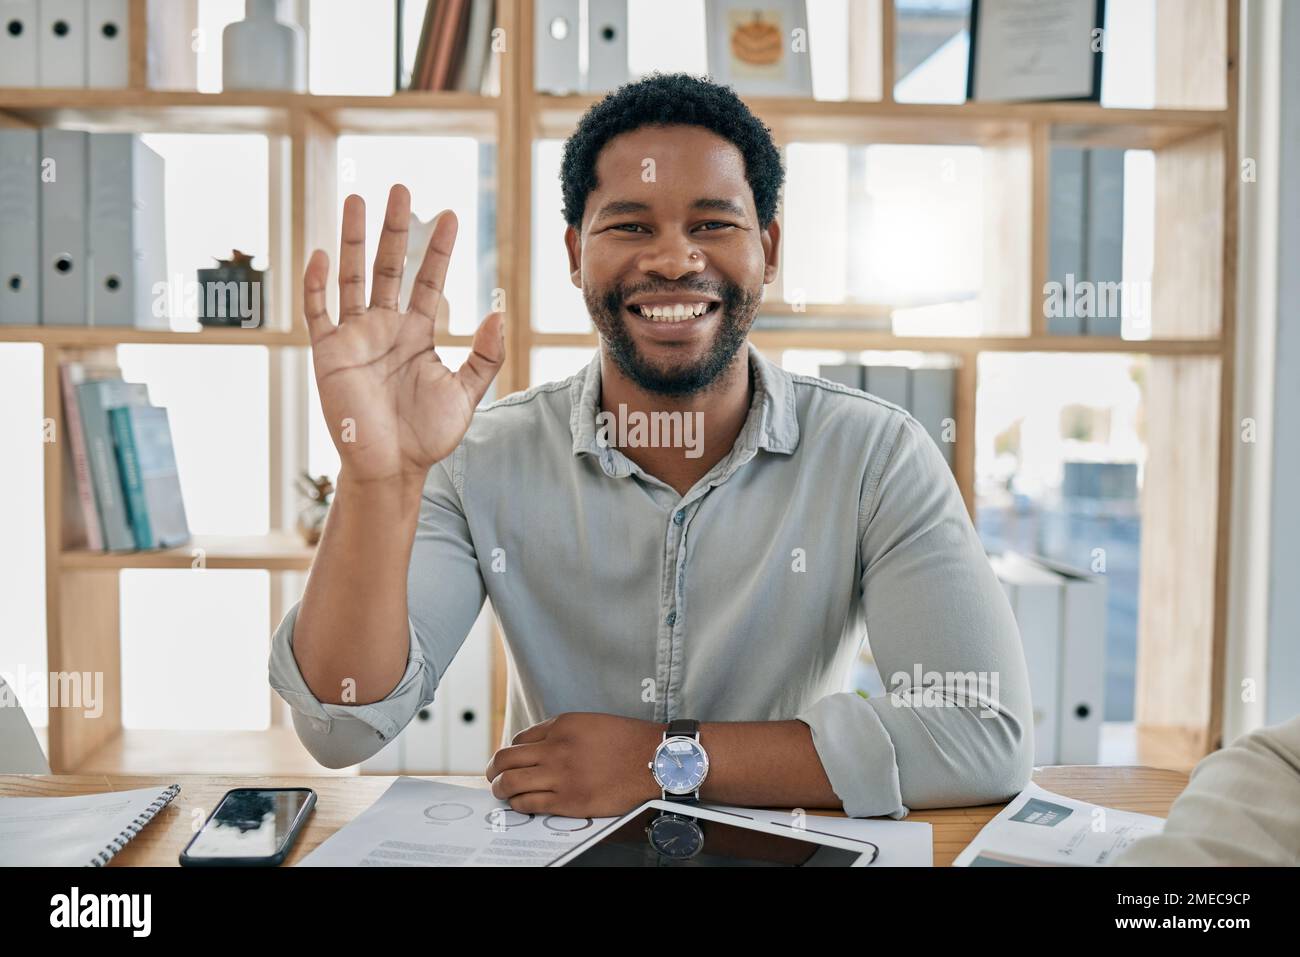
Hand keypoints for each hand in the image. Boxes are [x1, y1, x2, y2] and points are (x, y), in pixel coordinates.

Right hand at [303, 184, 503, 484]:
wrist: (392, 467)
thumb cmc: (428, 435)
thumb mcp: (466, 393)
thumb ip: (485, 355)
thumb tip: (499, 311)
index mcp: (417, 333)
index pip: (428, 280)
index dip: (438, 249)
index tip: (450, 215)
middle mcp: (385, 327)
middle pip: (390, 266)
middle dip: (396, 228)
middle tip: (402, 188)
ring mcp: (355, 337)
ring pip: (352, 277)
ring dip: (353, 239)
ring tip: (356, 199)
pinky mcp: (328, 354)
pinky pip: (319, 312)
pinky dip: (317, 284)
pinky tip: (320, 254)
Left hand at [485, 713, 664, 817]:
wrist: (657, 762)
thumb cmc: (630, 743)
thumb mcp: (592, 724)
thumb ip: (563, 733)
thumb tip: (538, 747)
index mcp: (563, 726)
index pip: (519, 740)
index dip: (512, 753)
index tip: (512, 761)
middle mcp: (557, 748)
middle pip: (506, 759)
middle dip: (494, 770)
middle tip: (494, 777)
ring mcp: (562, 776)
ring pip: (511, 782)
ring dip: (501, 789)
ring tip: (502, 793)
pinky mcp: (569, 801)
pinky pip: (529, 803)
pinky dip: (518, 804)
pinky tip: (520, 803)